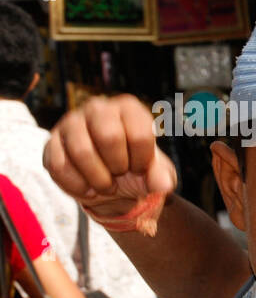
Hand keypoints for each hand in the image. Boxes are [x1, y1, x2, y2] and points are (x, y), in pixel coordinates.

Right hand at [43, 95, 174, 230]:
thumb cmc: (136, 168)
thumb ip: (162, 177)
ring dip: (98, 179)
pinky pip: (59, 166)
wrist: (110, 181)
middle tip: (120, 174)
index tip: (140, 169)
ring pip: (82, 152)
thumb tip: (163, 184)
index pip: (140, 134)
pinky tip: (88, 188)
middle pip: (109, 137)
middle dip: (118, 167)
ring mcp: (71, 123)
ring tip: (106, 185)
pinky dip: (78, 186)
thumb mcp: (156, 174)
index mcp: (129, 108)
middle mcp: (98, 108)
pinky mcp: (51, 142)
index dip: (142, 161)